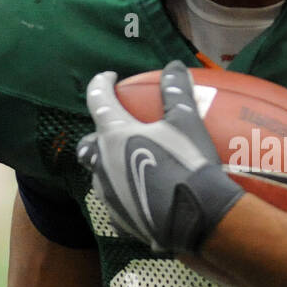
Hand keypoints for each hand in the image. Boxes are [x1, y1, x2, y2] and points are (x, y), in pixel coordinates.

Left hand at [76, 61, 242, 253]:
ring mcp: (107, 194)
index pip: (98, 100)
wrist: (197, 216)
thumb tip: (175, 66)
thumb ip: (176, 91)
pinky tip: (142, 195)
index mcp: (114, 135)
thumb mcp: (187, 122)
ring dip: (110, 166)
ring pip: (100, 175)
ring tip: (133, 164)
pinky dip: (124, 194)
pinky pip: (115, 203)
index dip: (101, 84)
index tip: (109, 78)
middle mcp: (102, 164)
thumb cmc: (189, 163)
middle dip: (99, 134)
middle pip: (89, 143)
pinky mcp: (118, 219)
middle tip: (118, 130)